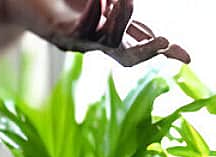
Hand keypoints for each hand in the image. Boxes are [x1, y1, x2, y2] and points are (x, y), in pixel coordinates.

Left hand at [6, 0, 189, 65]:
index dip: (164, 53)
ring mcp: (77, 41)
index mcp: (107, 34)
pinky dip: (97, 11)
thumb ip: (118, 6)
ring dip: (122, 16)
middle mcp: (94, 43)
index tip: (188, 59)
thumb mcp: (100, 3)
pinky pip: (84, 28)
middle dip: (146, 51)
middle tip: (164, 41)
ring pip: (109, 40)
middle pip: (126, 57)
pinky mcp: (59, 33)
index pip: (141, 45)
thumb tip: (136, 10)